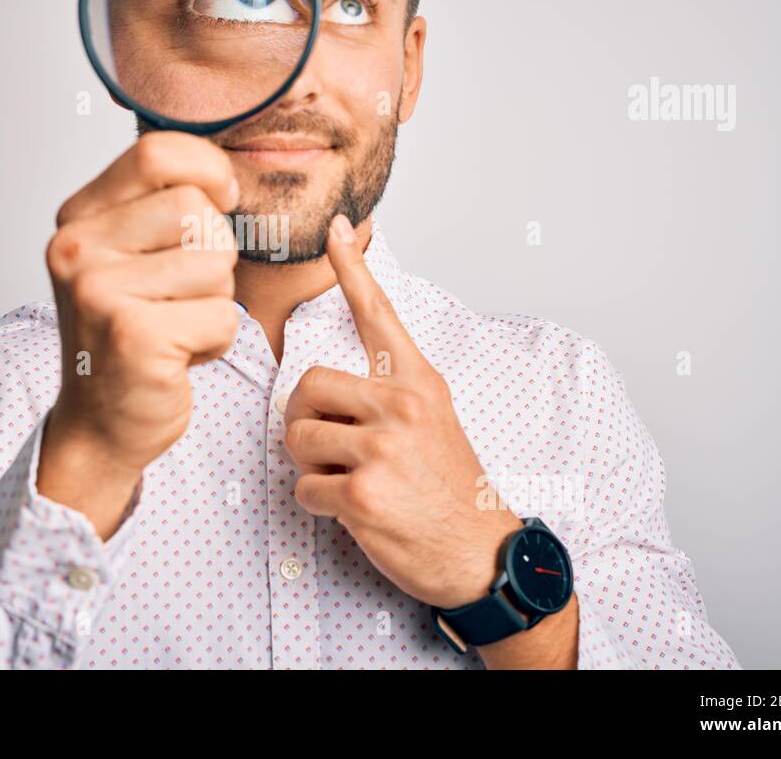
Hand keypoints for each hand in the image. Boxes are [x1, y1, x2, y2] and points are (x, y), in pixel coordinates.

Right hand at [43, 131, 241, 481]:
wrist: (100, 425)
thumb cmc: (130, 334)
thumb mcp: (131, 255)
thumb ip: (163, 205)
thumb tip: (230, 171)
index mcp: (77, 217)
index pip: (157, 151)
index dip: (208, 172)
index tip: (220, 202)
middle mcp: (78, 247)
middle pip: (197, 208)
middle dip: (215, 253)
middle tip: (183, 292)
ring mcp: (100, 291)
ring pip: (217, 261)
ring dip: (216, 301)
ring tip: (177, 325)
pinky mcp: (133, 336)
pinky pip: (222, 316)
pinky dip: (214, 342)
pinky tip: (177, 357)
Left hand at [284, 214, 523, 609]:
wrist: (483, 554)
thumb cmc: (452, 488)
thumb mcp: (436, 421)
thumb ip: (389, 394)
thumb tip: (326, 387)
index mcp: (419, 382)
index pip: (379, 314)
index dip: (352, 268)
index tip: (336, 228)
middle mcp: (401, 406)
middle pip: (307, 386)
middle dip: (304, 420)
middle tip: (330, 447)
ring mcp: (382, 449)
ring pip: (297, 437)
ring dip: (309, 465)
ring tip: (347, 479)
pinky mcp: (362, 494)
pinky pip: (303, 487)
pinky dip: (316, 503)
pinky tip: (353, 510)